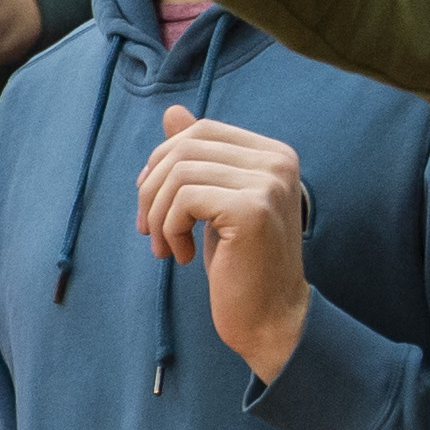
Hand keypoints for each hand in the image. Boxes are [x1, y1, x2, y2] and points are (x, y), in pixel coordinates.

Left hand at [138, 106, 310, 383]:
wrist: (271, 317)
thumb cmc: (242, 264)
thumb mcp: (216, 205)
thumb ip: (201, 159)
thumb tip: (173, 112)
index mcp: (274, 154)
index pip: (202, 130)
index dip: (165, 161)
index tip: (156, 206)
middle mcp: (278, 160)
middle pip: (185, 146)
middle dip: (152, 189)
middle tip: (151, 231)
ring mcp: (268, 183)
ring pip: (179, 173)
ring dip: (158, 215)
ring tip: (167, 247)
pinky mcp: (252, 209)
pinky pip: (184, 199)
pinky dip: (169, 230)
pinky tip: (182, 256)